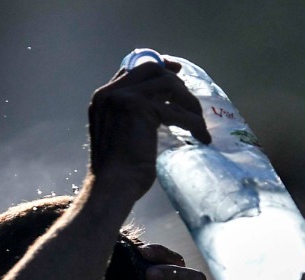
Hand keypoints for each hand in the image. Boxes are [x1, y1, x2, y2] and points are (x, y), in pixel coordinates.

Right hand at [87, 62, 210, 201]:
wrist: (112, 186)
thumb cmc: (118, 173)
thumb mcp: (120, 137)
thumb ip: (131, 118)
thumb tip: (159, 111)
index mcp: (102, 98)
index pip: (132, 69)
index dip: (157, 67)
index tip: (176, 72)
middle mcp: (109, 93)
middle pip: (150, 69)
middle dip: (175, 80)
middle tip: (192, 98)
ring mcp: (123, 98)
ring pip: (167, 85)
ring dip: (188, 102)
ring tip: (199, 123)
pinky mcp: (139, 108)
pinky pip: (175, 110)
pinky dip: (193, 122)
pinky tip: (201, 136)